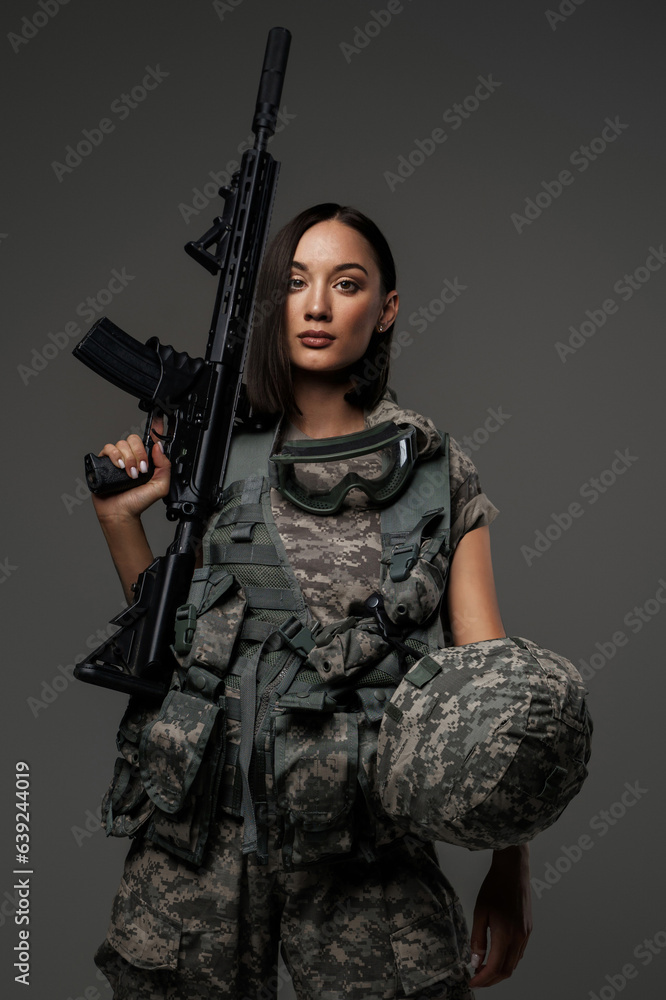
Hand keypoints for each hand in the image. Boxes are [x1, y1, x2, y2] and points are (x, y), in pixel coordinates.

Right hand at [91, 416, 170, 523]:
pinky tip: (119, 466)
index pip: (150, 440)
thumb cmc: (137, 502)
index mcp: (145, 460)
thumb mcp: (160, 486)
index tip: (159, 419)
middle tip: (140, 469)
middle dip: (138, 454)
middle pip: (134, 439)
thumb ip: (164, 467)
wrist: (121, 513)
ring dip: (128, 458)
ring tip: (130, 474)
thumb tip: (159, 448)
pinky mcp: (104, 462)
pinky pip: (108, 448)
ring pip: (121, 443)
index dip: (154, 428)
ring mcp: (118, 459)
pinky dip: (114, 455)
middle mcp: (131, 457)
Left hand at [469, 844, 531, 987]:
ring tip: (483, 968)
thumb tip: (475, 962)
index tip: (471, 982)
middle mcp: (519, 937)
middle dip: (491, 979)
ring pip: (514, 963)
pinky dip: (507, 960)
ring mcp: (526, 934)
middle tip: (476, 979)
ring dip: (499, 971)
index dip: (482, 979)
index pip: (494, 967)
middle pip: (506, 970)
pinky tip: (496, 956)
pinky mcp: (528, 929)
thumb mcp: (480, 912)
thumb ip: (477, 939)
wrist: (513, 869)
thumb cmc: (495, 887)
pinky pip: (519, 953)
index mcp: (506, 934)